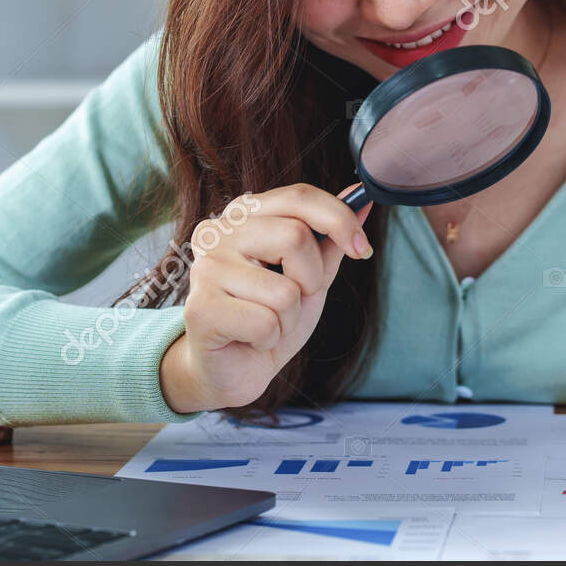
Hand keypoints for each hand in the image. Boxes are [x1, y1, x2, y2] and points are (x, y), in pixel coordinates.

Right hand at [159, 182, 372, 413]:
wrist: (235, 370)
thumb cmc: (270, 318)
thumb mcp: (310, 277)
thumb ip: (331, 241)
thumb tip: (364, 201)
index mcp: (243, 215)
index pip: (298, 196)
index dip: (339, 219)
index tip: (363, 249)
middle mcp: (217, 232)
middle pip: (295, 236)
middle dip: (311, 279)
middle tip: (293, 300)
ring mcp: (205, 269)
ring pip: (284, 289)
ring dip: (289, 318)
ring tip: (267, 323)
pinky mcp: (200, 309)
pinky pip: (265, 322)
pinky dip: (270, 339)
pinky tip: (250, 340)